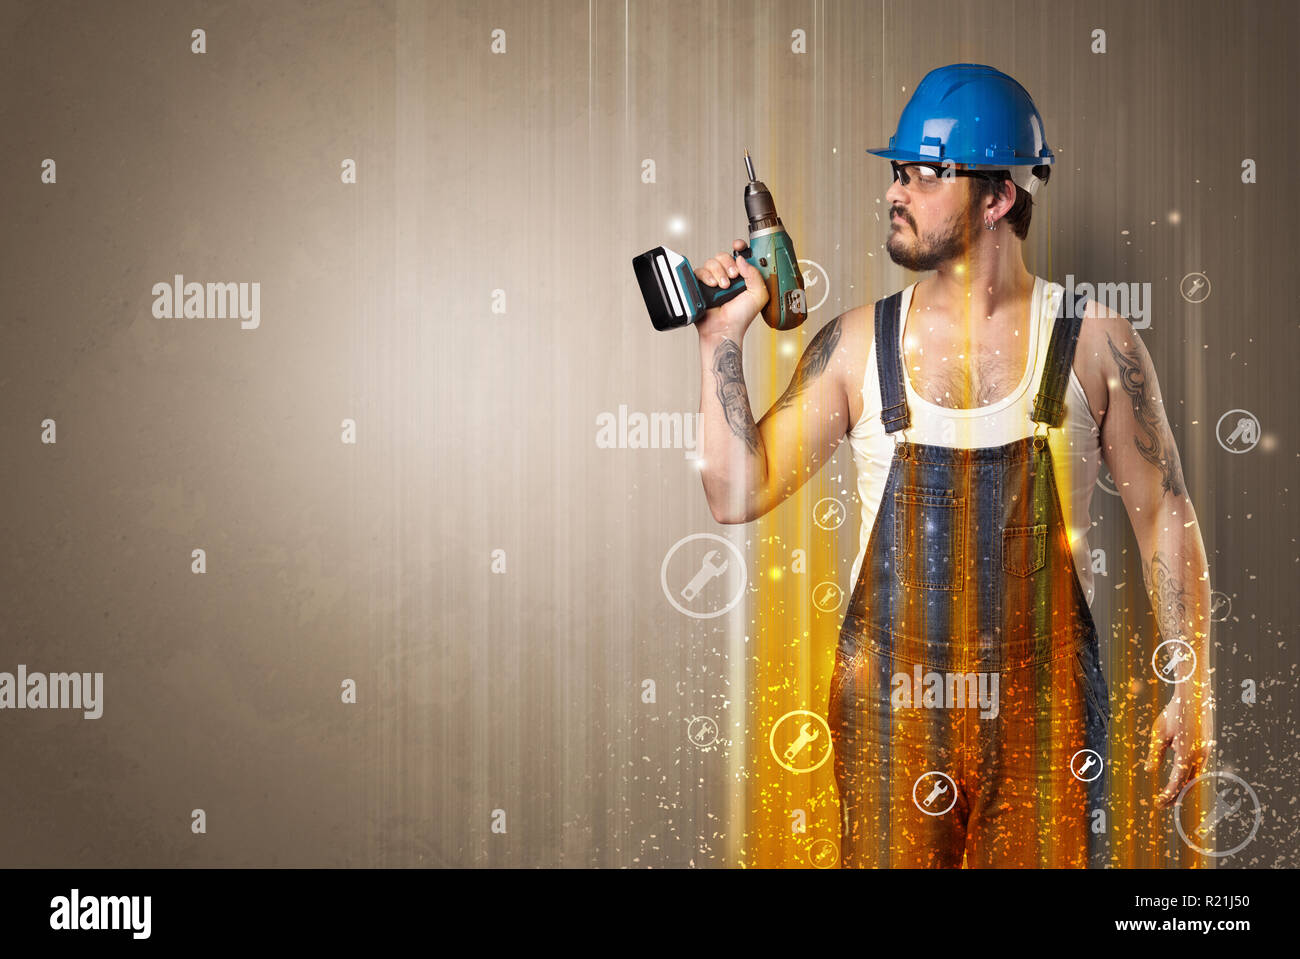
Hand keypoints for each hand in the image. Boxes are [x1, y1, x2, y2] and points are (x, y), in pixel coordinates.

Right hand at [694, 238, 768, 341]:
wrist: (724, 328)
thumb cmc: (741, 317)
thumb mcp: (759, 294)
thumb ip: (755, 274)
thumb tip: (742, 259)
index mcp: (742, 276)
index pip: (739, 255)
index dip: (739, 247)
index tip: (738, 246)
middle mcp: (727, 276)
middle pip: (724, 255)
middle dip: (728, 263)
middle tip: (733, 276)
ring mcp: (714, 280)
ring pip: (711, 262)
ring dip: (719, 272)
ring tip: (723, 286)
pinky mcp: (700, 285)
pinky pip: (699, 270)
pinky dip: (706, 276)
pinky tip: (712, 286)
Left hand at [1145, 693, 1213, 807]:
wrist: (1194, 696)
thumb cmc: (1174, 713)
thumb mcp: (1160, 733)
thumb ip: (1156, 753)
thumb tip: (1150, 771)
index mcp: (1187, 754)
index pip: (1177, 782)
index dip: (1168, 795)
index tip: (1157, 803)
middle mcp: (1200, 756)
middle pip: (1189, 784)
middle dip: (1177, 796)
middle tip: (1163, 804)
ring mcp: (1206, 751)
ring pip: (1196, 776)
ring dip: (1184, 787)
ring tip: (1171, 795)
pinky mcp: (1207, 746)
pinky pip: (1199, 766)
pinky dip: (1190, 775)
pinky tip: (1181, 777)